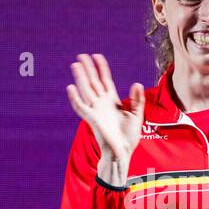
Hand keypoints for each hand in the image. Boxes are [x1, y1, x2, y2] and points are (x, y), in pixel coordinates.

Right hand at [66, 53, 145, 184]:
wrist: (123, 152)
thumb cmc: (129, 137)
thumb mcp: (137, 115)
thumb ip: (138, 100)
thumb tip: (136, 84)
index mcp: (113, 101)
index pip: (105, 80)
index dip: (101, 68)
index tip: (97, 56)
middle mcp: (102, 104)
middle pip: (93, 82)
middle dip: (88, 69)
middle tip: (81, 55)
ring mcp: (96, 111)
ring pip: (86, 90)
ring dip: (80, 78)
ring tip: (75, 65)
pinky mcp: (92, 120)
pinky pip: (81, 107)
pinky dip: (75, 98)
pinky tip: (71, 88)